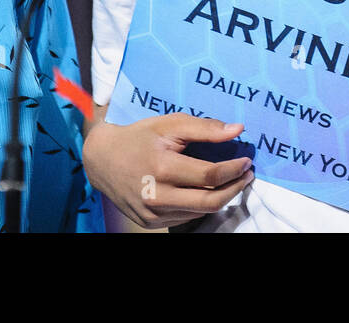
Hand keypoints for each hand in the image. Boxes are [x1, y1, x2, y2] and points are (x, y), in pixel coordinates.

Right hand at [82, 111, 253, 228]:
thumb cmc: (139, 137)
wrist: (102, 159)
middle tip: (247, 175)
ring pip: (200, 212)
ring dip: (222, 198)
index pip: (210, 176)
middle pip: (210, 201)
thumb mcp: (169, 124)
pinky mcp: (150, 223)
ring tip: (230, 181)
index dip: (234, 170)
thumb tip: (238, 129)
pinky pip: (186, 218)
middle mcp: (157, 195)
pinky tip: (205, 191)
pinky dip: (201, 205)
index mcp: (163, 168)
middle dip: (235, 188)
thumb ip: (205, 128)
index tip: (247, 161)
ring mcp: (153, 213)